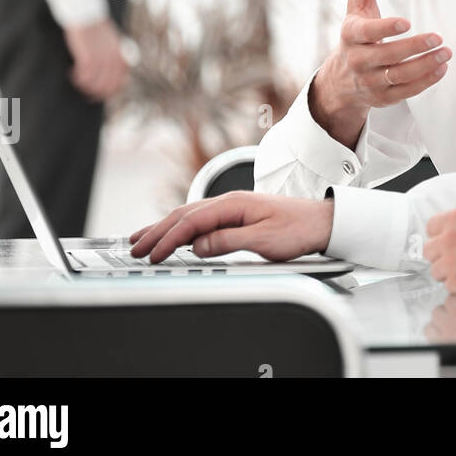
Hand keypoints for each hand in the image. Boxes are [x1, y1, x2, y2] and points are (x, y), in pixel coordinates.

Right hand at [63, 18, 128, 101]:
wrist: (87, 14)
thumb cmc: (96, 29)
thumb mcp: (111, 45)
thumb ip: (113, 61)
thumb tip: (106, 80)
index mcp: (122, 58)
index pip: (119, 85)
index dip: (106, 94)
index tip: (94, 95)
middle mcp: (115, 61)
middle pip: (106, 88)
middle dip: (94, 94)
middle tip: (82, 91)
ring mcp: (103, 60)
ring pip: (94, 85)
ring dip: (83, 86)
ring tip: (75, 79)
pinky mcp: (89, 57)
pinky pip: (83, 77)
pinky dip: (76, 78)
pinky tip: (71, 72)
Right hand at [128, 191, 333, 263]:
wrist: (321, 222)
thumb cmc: (298, 228)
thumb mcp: (264, 240)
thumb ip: (229, 241)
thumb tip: (199, 246)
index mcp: (235, 204)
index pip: (192, 221)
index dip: (169, 238)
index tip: (153, 254)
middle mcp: (230, 201)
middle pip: (184, 214)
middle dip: (157, 231)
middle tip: (134, 247)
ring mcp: (233, 207)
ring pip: (190, 215)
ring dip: (164, 227)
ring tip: (142, 239)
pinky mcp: (236, 215)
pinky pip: (200, 219)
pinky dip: (181, 227)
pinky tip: (173, 235)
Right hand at [309, 0, 449, 146]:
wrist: (341, 80)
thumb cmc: (355, 37)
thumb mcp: (358, 8)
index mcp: (350, 35)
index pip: (366, 33)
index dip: (385, 28)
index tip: (406, 22)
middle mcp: (358, 61)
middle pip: (387, 56)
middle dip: (413, 48)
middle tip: (437, 37)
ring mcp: (370, 81)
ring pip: (398, 76)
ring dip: (424, 66)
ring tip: (445, 53)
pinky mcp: (382, 97)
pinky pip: (405, 91)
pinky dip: (424, 82)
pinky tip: (440, 69)